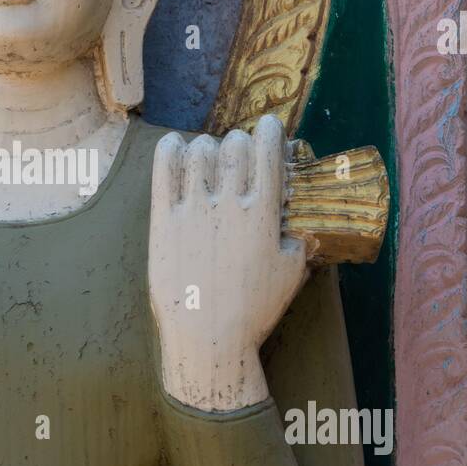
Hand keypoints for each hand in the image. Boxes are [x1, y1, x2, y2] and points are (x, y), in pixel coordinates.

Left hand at [148, 114, 305, 410]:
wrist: (206, 339)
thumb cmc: (253, 311)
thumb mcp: (291, 274)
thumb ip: (300, 241)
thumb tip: (304, 221)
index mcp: (263, 215)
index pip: (267, 153)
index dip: (269, 132)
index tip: (269, 126)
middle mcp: (229, 205)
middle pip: (233, 148)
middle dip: (239, 141)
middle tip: (238, 148)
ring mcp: (192, 211)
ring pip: (199, 153)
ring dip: (206, 146)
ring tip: (208, 153)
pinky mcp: (162, 221)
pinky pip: (163, 172)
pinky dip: (170, 151)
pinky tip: (174, 145)